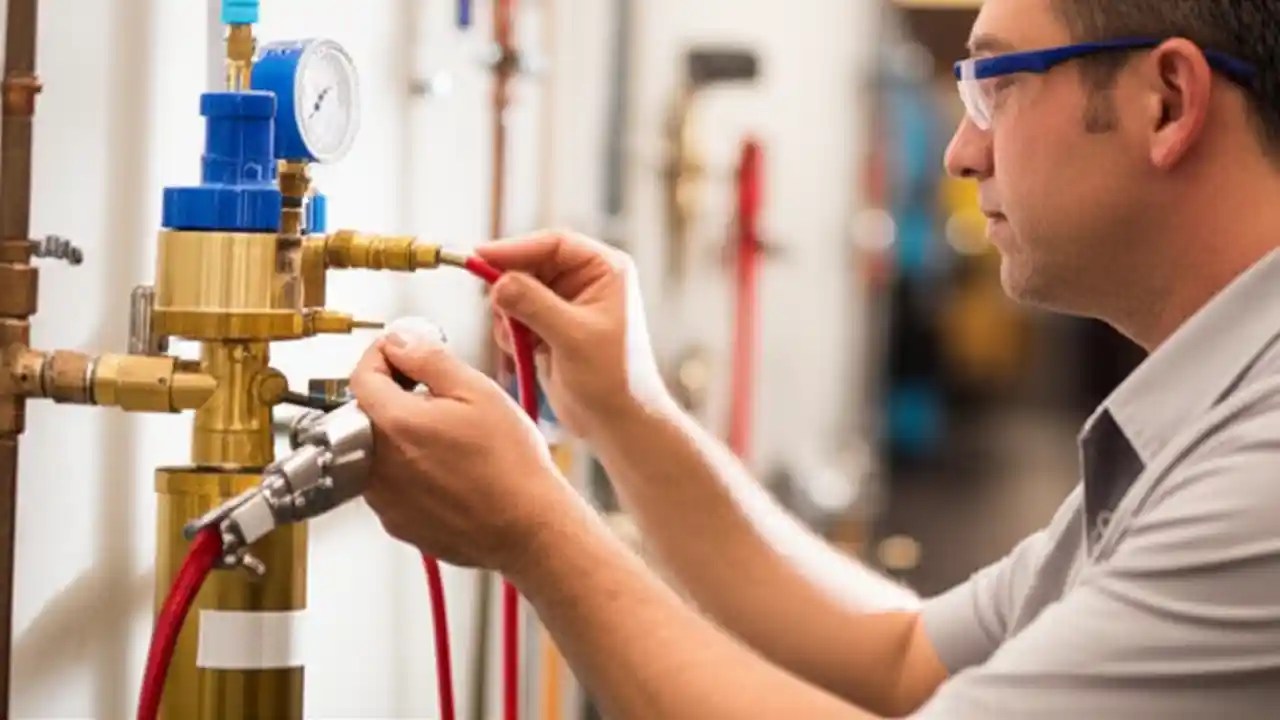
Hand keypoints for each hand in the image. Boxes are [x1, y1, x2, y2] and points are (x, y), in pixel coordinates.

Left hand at [349, 331, 575, 571]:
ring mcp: (385, 500)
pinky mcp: (398, 524)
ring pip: (376, 451)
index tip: (402, 354)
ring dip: (401, 437)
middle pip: (366, 414)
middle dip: (394, 397)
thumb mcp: (477, 392)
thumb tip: (400, 341)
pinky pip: (390, 486)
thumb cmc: (511, 466)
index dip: (382, 356)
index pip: (361, 376)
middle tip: (435, 396)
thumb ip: (428, 359)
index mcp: (395, 425)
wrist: (529, 528)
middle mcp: (378, 466)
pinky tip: (449, 471)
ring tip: (449, 440)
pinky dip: (410, 472)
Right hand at [479, 230, 667, 439]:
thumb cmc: (614, 379)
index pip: (554, 243)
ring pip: (518, 288)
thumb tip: (499, 283)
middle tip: (495, 307)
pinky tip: (522, 350)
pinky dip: (510, 329)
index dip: (515, 248)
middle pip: (531, 262)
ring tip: (519, 339)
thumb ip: (535, 305)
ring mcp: (566, 303)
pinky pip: (515, 313)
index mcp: (605, 270)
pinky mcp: (550, 326)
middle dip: (509, 285)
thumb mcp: (574, 337)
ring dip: (509, 312)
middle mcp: (586, 280)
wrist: (618, 421)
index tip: (481, 258)